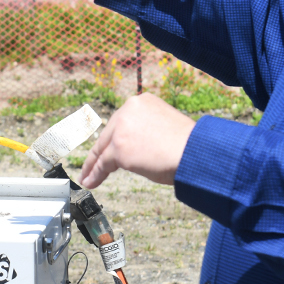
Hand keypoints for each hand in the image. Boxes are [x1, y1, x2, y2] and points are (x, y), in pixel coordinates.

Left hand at [79, 93, 195, 189]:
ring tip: (88, 176)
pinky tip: (91, 181)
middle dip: (100, 151)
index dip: (114, 137)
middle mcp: (129, 110)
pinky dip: (96, 174)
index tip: (107, 148)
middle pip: (108, 134)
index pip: (121, 122)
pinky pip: (103, 164)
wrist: (195, 152)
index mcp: (142, 102)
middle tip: (92, 164)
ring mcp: (122, 129)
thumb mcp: (164, 127)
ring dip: (94, 165)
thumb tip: (135, 148)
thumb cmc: (187, 145)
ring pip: (102, 149)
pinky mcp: (119, 149)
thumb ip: (145, 132)